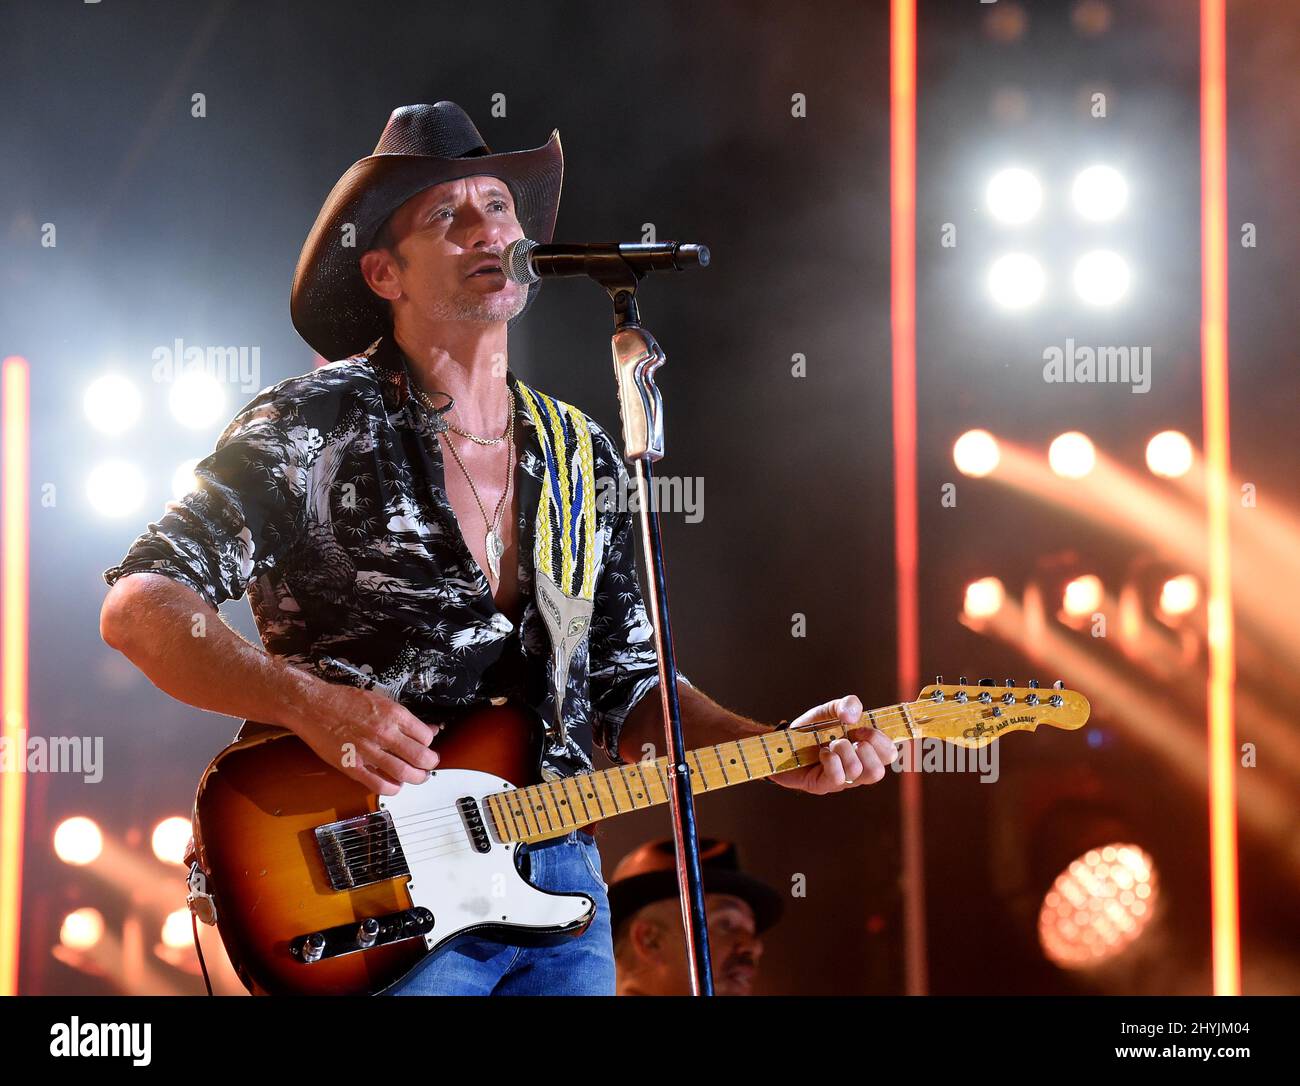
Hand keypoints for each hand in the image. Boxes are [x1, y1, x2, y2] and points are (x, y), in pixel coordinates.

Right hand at [289, 682, 439, 795]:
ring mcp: (368, 751)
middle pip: (421, 757)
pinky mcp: (352, 766)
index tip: (426, 746)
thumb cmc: (344, 701)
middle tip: (429, 765)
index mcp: (394, 714)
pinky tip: (395, 785)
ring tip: (417, 777)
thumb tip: (427, 729)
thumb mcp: (381, 700)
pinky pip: (379, 784)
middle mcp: (384, 733)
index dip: (429, 743)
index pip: (426, 736)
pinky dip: (392, 788)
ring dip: (417, 778)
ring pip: (404, 773)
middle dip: (430, 763)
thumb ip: (404, 718)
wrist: (313, 705)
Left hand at [768, 694, 898, 794]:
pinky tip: (822, 753)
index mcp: (865, 751)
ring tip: (832, 743)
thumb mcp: (830, 710)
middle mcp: (857, 768)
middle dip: (869, 748)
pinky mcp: (823, 785)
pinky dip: (831, 760)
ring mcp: (841, 780)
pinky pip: (837, 778)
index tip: (864, 728)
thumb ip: (847, 705)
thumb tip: (853, 716)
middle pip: (879, 771)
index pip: (890, 755)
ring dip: (845, 752)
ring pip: (859, 774)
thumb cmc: (811, 729)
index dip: (883, 742)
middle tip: (852, 737)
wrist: (782, 741)